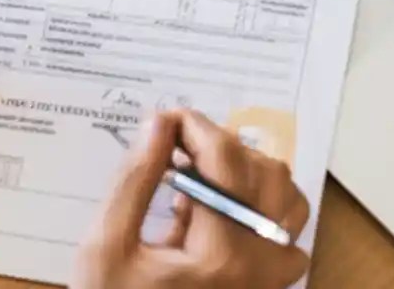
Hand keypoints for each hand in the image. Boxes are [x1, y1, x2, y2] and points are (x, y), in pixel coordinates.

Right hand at [74, 110, 310, 288]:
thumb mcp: (106, 248)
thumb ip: (134, 182)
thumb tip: (160, 124)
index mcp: (220, 253)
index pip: (224, 160)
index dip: (195, 126)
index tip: (165, 120)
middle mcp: (260, 264)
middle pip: (263, 171)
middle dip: (219, 148)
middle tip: (174, 153)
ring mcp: (270, 280)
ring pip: (287, 199)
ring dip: (248, 176)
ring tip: (198, 184)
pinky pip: (287, 236)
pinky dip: (261, 210)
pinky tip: (213, 219)